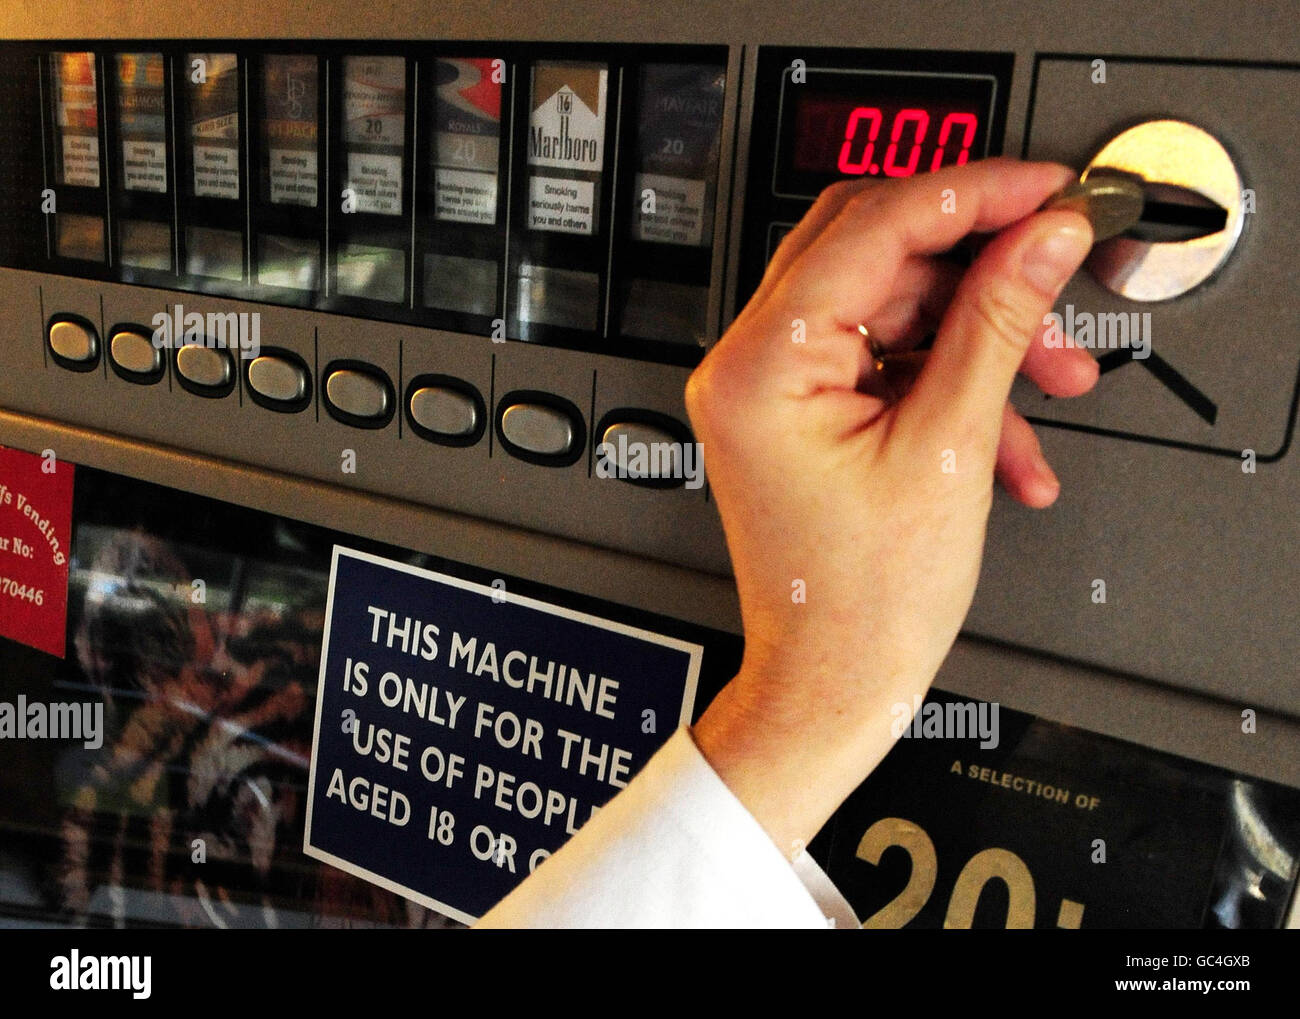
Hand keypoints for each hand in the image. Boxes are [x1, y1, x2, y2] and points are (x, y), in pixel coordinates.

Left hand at [686, 158, 1096, 855]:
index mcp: (762, 365)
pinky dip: (950, 383)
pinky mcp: (798, 413)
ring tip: (1051, 380)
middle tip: (1050, 268)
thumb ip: (998, 323)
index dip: (973, 195)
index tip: (1044, 190)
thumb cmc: (860, 602)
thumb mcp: (949, 447)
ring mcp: (770, 389)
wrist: (832, 683)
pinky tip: (1009, 439)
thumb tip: (1041, 236)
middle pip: (876, 252)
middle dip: (978, 269)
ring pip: (890, 308)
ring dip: (978, 336)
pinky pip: (884, 361)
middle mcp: (748, 365)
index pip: (873, 226)